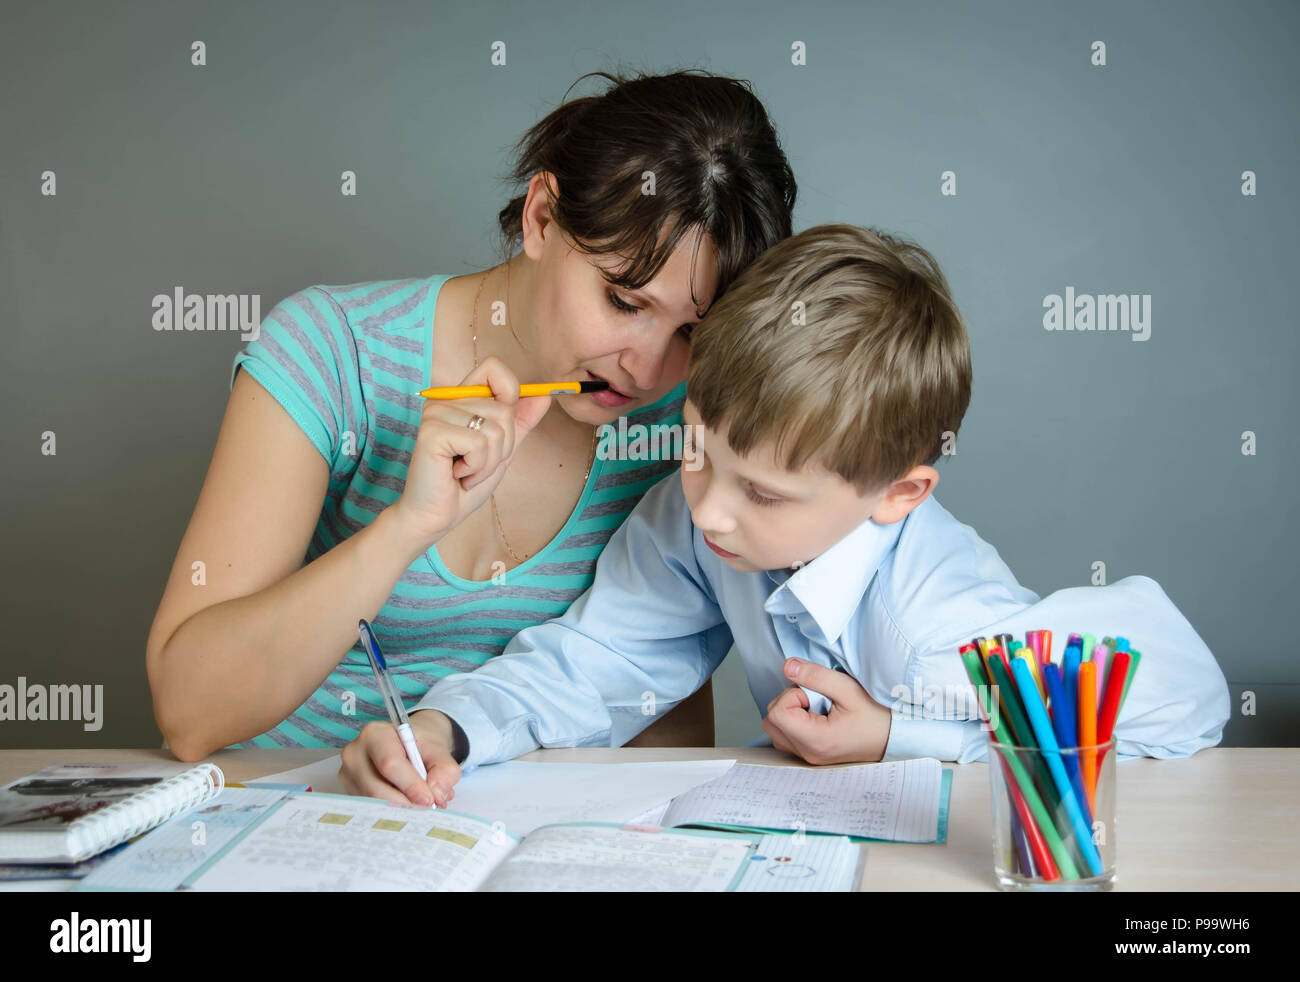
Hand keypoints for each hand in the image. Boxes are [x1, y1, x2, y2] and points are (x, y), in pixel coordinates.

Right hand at [339, 711, 462, 806]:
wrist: (408, 743)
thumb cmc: (420, 744)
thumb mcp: (439, 750)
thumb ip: (445, 770)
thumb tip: (437, 796)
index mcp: (375, 734)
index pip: (390, 765)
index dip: (411, 786)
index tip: (429, 800)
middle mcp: (355, 753)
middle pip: (377, 789)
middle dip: (406, 803)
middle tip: (428, 808)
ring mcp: (349, 774)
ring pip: (374, 803)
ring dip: (401, 808)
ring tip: (420, 801)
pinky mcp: (350, 791)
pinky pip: (371, 808)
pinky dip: (392, 811)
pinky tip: (406, 802)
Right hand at [388, 355, 552, 548]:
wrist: (435, 516)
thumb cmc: (464, 485)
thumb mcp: (502, 450)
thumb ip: (521, 422)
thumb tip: (544, 395)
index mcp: (460, 398)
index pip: (493, 367)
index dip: (509, 392)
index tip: (501, 426)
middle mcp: (445, 399)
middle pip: (504, 409)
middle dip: (501, 448)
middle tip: (475, 463)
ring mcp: (436, 412)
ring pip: (495, 430)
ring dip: (488, 462)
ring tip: (466, 471)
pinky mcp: (432, 432)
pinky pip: (479, 443)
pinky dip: (476, 467)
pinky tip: (456, 474)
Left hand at [761, 658, 892, 764]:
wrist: (895, 737)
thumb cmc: (876, 716)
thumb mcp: (848, 689)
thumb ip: (815, 676)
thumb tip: (787, 666)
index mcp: (816, 740)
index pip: (778, 712)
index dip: (792, 695)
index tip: (815, 695)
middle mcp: (807, 753)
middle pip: (771, 720)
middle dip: (789, 702)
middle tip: (816, 699)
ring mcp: (807, 757)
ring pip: (774, 729)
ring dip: (789, 712)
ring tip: (817, 709)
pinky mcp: (809, 755)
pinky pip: (784, 737)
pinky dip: (792, 723)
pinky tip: (814, 718)